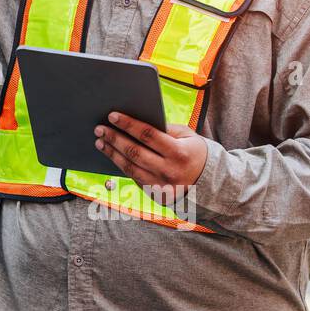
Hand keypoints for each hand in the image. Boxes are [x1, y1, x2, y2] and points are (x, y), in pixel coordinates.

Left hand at [93, 112, 208, 193]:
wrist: (210, 184)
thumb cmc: (195, 153)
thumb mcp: (187, 137)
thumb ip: (165, 129)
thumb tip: (136, 122)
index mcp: (179, 153)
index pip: (148, 135)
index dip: (128, 124)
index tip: (112, 116)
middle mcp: (169, 171)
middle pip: (134, 152)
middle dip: (114, 138)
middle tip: (99, 129)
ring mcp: (161, 185)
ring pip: (130, 167)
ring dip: (112, 153)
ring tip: (100, 141)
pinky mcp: (155, 194)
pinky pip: (133, 178)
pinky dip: (121, 165)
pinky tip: (112, 154)